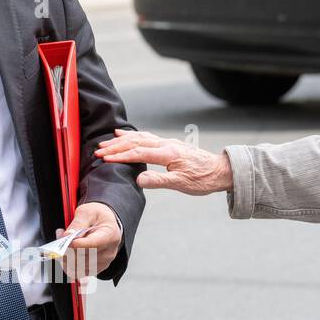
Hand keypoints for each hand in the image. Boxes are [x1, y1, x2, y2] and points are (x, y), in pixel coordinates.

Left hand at [56, 201, 121, 279]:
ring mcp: (102, 263)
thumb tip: (67, 235)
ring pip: (77, 266)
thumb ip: (78, 223)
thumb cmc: (97, 216)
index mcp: (110, 235)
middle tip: (60, 234)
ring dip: (65, 256)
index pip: (93, 245)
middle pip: (83, 257)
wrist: (105, 224)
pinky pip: (76, 272)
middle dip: (67, 248)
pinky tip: (66, 252)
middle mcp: (108, 252)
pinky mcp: (94, 269)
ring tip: (63, 241)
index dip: (77, 245)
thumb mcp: (88, 212)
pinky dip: (67, 263)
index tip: (65, 240)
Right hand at [96, 129, 232, 194]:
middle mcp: (167, 145)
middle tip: (98, 150)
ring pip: (141, 137)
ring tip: (106, 141)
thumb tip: (139, 179)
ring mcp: (168, 143)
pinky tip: (128, 136)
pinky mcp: (170, 145)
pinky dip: (134, 136)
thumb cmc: (203, 179)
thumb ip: (159, 181)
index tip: (103, 159)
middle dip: (115, 146)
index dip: (119, 156)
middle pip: (136, 142)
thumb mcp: (182, 184)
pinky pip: (148, 137)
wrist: (221, 171)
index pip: (138, 153)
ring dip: (122, 140)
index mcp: (168, 153)